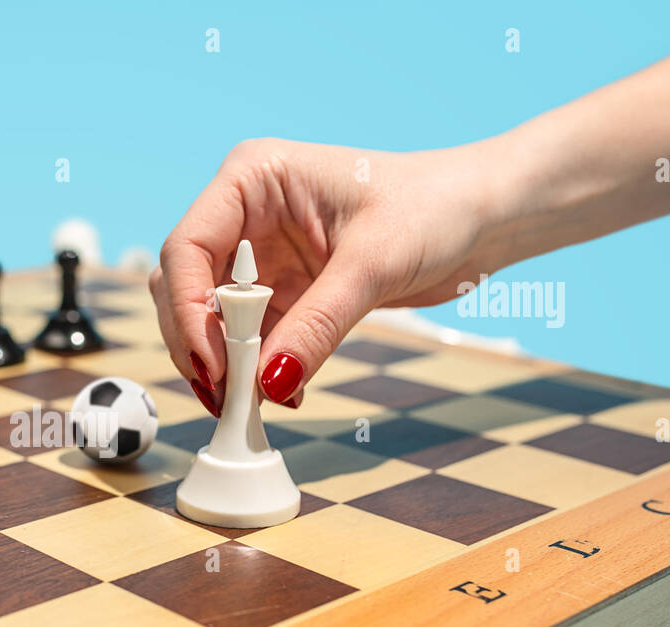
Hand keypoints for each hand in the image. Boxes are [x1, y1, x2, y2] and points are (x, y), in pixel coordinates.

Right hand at [149, 137, 501, 412]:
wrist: (484, 216)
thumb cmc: (435, 206)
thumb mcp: (374, 265)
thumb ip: (316, 325)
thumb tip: (267, 385)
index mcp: (253, 179)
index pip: (187, 248)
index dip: (188, 311)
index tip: (214, 366)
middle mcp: (244, 214)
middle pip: (185, 286)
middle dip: (199, 343)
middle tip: (227, 396)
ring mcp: (260, 254)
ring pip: (209, 317)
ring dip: (225, 362)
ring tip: (252, 402)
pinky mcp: (283, 290)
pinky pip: (250, 337)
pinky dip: (257, 370)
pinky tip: (283, 392)